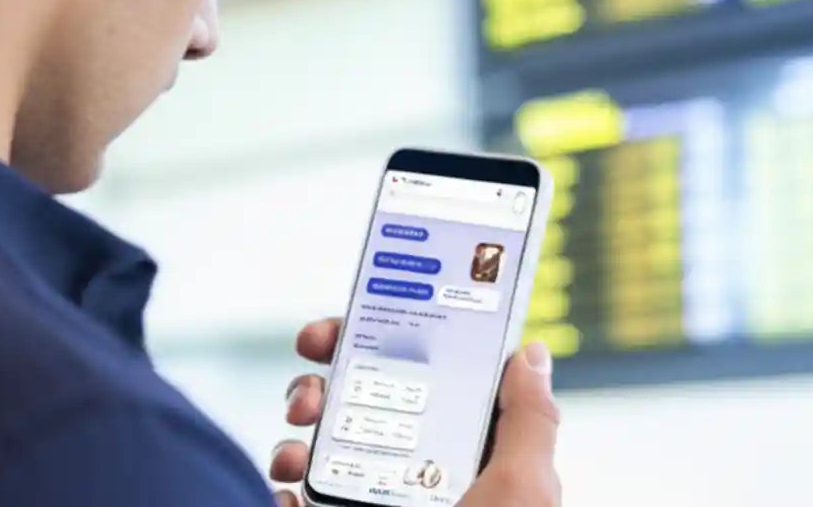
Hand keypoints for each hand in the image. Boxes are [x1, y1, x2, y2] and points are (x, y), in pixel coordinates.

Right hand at [268, 321, 560, 506]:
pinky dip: (282, 488)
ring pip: (324, 450)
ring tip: (293, 445)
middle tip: (310, 382)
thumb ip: (530, 425)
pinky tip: (285, 488)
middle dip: (328, 382)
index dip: (391, 344)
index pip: (428, 383)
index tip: (350, 323)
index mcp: (466, 459)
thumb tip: (530, 355)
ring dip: (297, 434)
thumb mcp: (525, 496)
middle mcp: (418, 481)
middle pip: (364, 407)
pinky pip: (298, 499)